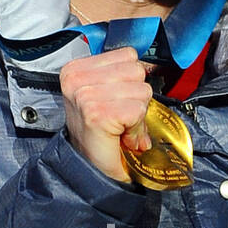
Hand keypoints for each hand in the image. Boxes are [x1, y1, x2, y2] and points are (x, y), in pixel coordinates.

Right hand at [60, 47, 153, 182]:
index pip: (127, 55)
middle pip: (137, 71)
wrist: (91, 172)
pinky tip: (120, 137)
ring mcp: (85, 96)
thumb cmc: (98, 137)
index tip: (115, 103)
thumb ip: (123, 75)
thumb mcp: (106, 95)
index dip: (130, 82)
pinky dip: (136, 129)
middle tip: (119, 119)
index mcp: (76, 69)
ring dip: (136, 115)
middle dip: (136, 98)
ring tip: (119, 128)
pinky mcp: (97, 114)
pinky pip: (138, 111)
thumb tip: (151, 64)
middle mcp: (76, 79)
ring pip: (141, 91)